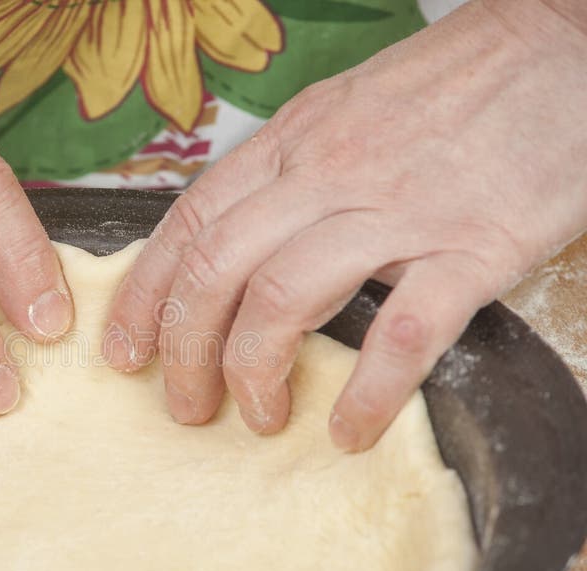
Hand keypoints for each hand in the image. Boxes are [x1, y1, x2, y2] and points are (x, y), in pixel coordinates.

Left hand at [104, 0, 586, 449]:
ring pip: (283, 298)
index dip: (144, 295)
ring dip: (253, 372)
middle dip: (183, 350)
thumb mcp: (345, 113)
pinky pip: (400, 333)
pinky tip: (349, 430)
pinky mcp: (472, 247)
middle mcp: (327, 174)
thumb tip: (239, 242)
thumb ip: (291, 173)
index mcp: (293, 142)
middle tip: (185, 406)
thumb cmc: (454, 85)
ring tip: (258, 419)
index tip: (124, 351)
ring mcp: (398, 211)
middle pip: (215, 270)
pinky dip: (367, 393)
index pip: (189, 224)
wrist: (564, 43)